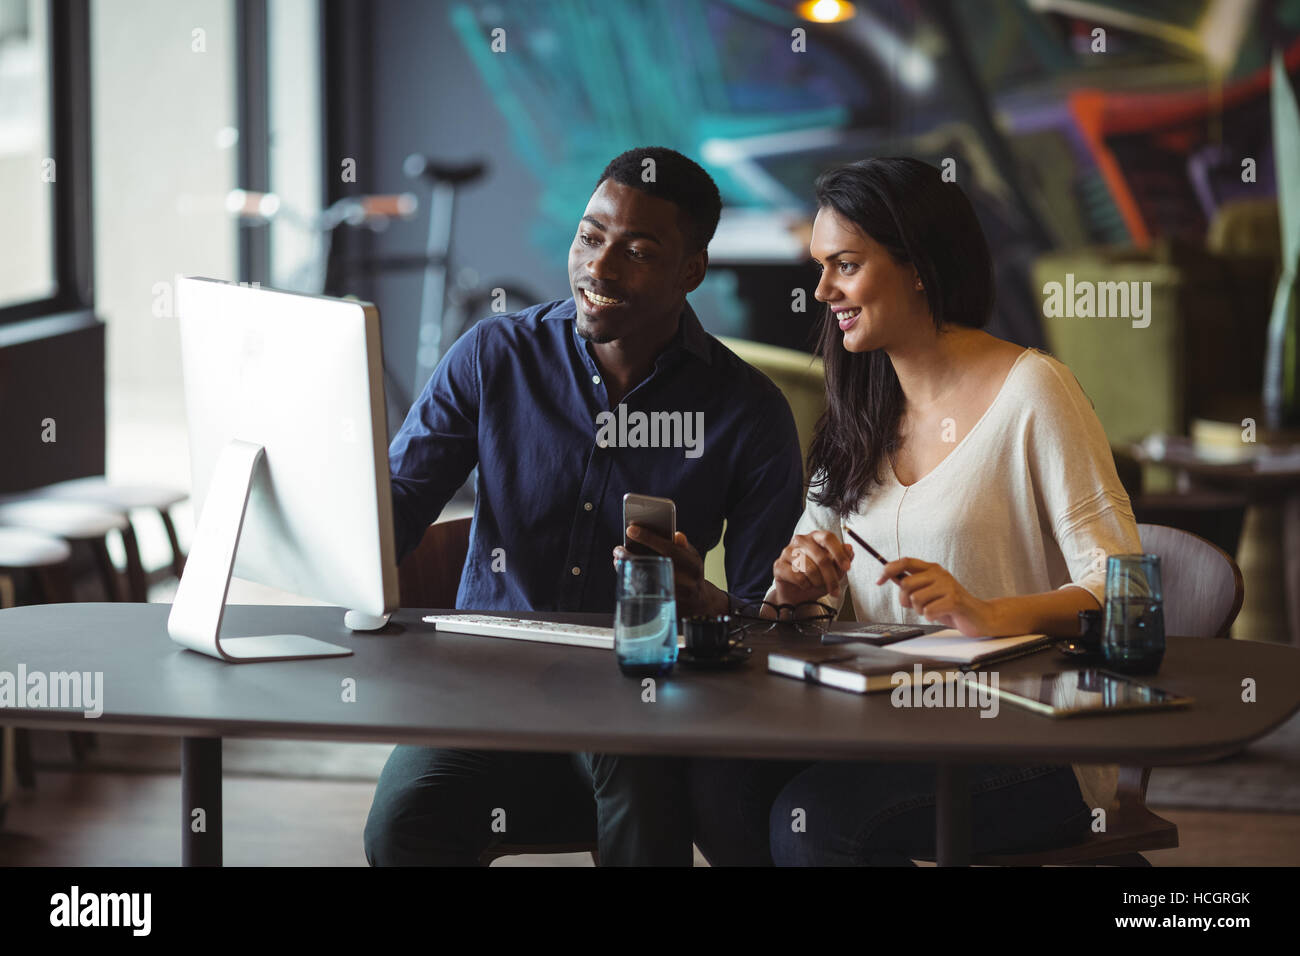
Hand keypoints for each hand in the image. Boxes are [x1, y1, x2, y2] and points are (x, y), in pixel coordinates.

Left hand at [612, 524, 725, 616]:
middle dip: (632, 557)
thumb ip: (683, 546)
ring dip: (629, 571)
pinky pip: (645, 596)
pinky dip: (633, 584)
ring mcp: (676, 598)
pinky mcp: (666, 609)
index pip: (669, 549)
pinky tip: (624, 574)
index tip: (630, 529)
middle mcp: (687, 583)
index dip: (649, 538)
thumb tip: (676, 534)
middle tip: (618, 550)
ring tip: (618, 560)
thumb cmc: (691, 573)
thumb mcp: (692, 557)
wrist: (700, 602)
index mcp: (693, 565)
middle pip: (653, 568)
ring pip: (646, 583)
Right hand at [772, 530, 852, 605]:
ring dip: (817, 582)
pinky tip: (804, 585)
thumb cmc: (817, 579)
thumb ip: (843, 560)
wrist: (797, 595)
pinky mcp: (779, 565)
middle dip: (831, 577)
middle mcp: (800, 540)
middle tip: (836, 591)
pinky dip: (805, 585)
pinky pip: (798, 577)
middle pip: (821, 557)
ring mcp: (787, 551)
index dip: (839, 553)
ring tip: (816, 585)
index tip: (847, 568)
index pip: (828, 538)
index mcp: (815, 537)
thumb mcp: (834, 571)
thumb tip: (849, 548)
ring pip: (810, 569)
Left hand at [877, 558, 998, 636]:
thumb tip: (891, 575)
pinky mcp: (954, 601)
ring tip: (933, 609)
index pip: (905, 562)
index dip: (888, 570)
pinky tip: (940, 614)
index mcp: (932, 569)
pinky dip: (930, 617)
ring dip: (920, 610)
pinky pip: (927, 611)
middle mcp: (939, 574)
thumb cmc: (951, 604)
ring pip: (915, 599)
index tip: (878, 581)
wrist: (979, 616)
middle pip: (906, 584)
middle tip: (917, 606)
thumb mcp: (930, 591)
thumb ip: (913, 583)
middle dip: (906, 600)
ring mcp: (948, 586)